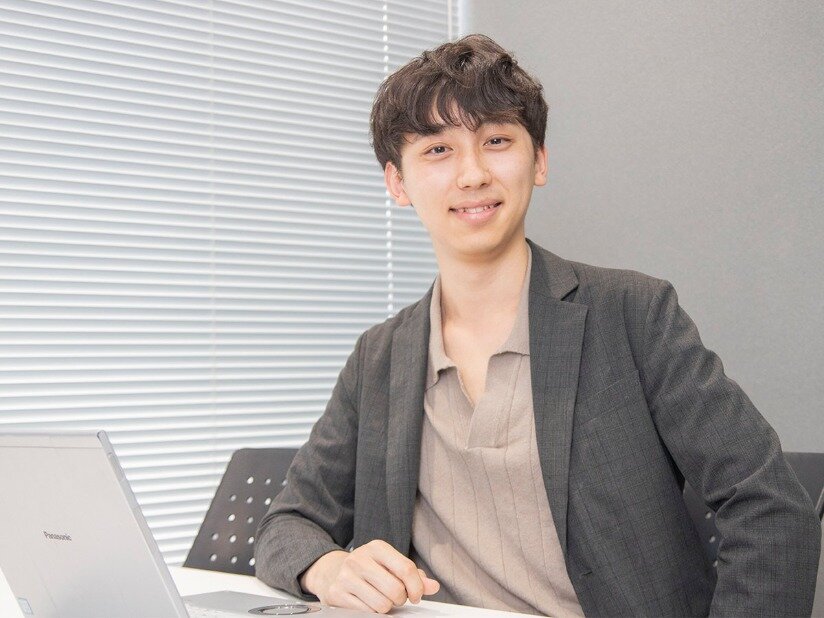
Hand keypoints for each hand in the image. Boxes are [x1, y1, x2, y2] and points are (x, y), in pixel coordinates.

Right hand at [300, 540, 439, 612]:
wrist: (332, 572)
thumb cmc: (369, 569)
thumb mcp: (390, 565)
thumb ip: (414, 576)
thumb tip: (433, 586)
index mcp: (377, 548)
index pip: (406, 569)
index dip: (417, 587)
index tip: (416, 595)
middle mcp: (359, 559)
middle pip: (395, 589)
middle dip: (400, 599)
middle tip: (395, 596)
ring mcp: (346, 577)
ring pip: (382, 605)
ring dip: (386, 607)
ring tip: (380, 598)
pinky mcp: (336, 594)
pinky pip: (366, 613)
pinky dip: (371, 612)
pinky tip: (367, 602)